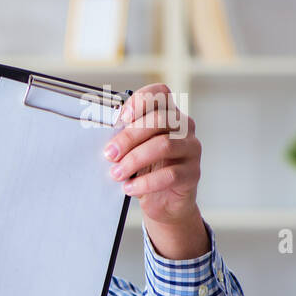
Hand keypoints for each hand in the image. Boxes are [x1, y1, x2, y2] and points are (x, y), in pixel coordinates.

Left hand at [103, 83, 201, 227]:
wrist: (163, 202)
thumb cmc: (145, 170)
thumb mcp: (132, 150)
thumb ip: (123, 138)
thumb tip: (103, 136)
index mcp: (167, 115)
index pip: (161, 93)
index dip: (142, 100)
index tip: (122, 118)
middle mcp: (184, 128)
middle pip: (160, 119)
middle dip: (129, 137)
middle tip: (109, 154)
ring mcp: (191, 149)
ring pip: (165, 145)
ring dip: (134, 160)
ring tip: (116, 174)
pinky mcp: (192, 173)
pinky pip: (170, 175)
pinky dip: (145, 182)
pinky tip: (129, 188)